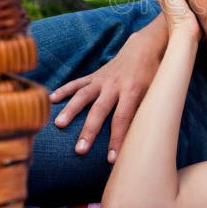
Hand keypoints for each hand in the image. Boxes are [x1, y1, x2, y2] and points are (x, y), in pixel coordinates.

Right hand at [50, 18, 164, 162]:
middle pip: (100, 109)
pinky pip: (77, 82)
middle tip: (79, 150)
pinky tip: (51, 100)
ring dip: (70, 109)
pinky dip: (64, 90)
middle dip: (89, 130)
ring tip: (58, 124)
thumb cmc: (152, 76)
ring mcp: (102, 79)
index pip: (123, 118)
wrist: (144, 48)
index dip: (117, 139)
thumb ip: (145, 112)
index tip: (111, 159)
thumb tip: (138, 140)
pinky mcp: (94, 75)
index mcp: (133, 90)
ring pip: (84, 94)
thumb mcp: (155, 92)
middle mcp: (115, 84)